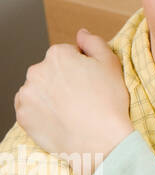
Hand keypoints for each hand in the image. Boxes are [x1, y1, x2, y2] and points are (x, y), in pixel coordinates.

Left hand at [14, 29, 132, 174]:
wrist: (99, 141)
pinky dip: (42, 111)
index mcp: (58, 54)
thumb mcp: (111, 64)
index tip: (91, 82)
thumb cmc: (108, 102)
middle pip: (50, 71)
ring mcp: (26, 94)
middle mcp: (36, 70)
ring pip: (39, 89)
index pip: (67, 54)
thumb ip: (94, 42)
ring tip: (72, 110)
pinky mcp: (22, 115)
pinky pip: (30, 108)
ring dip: (51, 95)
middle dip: (63, 80)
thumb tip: (80, 33)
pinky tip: (60, 118)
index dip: (82, 67)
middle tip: (83, 97)